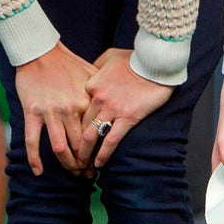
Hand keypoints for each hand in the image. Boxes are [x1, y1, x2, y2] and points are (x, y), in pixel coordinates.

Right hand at [13, 43, 95, 176]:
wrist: (40, 50)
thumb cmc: (67, 62)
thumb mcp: (90, 75)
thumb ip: (100, 94)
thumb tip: (112, 105)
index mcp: (84, 102)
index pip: (95, 134)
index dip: (98, 151)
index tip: (99, 161)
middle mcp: (69, 109)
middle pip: (80, 146)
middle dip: (85, 164)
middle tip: (87, 174)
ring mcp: (49, 112)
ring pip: (60, 148)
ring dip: (67, 164)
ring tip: (72, 173)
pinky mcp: (32, 111)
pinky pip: (32, 140)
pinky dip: (34, 158)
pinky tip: (38, 171)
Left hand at [78, 48, 174, 167]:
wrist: (155, 62)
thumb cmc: (133, 58)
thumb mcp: (108, 56)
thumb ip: (96, 66)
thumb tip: (91, 73)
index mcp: (91, 84)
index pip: (76, 108)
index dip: (71, 124)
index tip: (68, 134)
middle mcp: (98, 98)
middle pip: (80, 125)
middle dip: (73, 143)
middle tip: (71, 157)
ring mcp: (112, 109)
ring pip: (91, 135)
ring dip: (84, 153)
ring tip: (82, 166)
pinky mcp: (128, 117)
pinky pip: (111, 140)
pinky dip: (103, 154)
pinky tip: (99, 164)